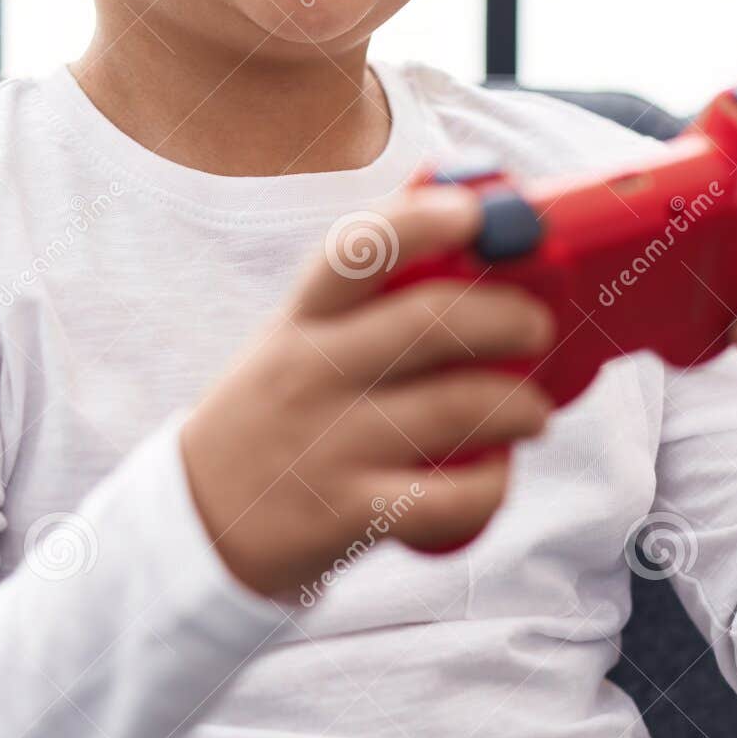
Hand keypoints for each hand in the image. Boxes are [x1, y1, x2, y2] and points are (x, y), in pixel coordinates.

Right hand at [179, 186, 555, 601]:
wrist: (198, 524)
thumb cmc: (275, 413)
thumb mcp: (295, 342)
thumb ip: (366, 302)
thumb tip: (471, 240)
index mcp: (304, 319)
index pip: (356, 250)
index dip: (419, 222)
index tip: (472, 213)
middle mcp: (313, 371)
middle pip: (429, 322)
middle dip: (507, 317)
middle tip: (538, 327)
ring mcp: (329, 444)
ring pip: (453, 407)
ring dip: (518, 405)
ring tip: (534, 412)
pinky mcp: (347, 513)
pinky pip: (444, 498)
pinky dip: (490, 485)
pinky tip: (497, 474)